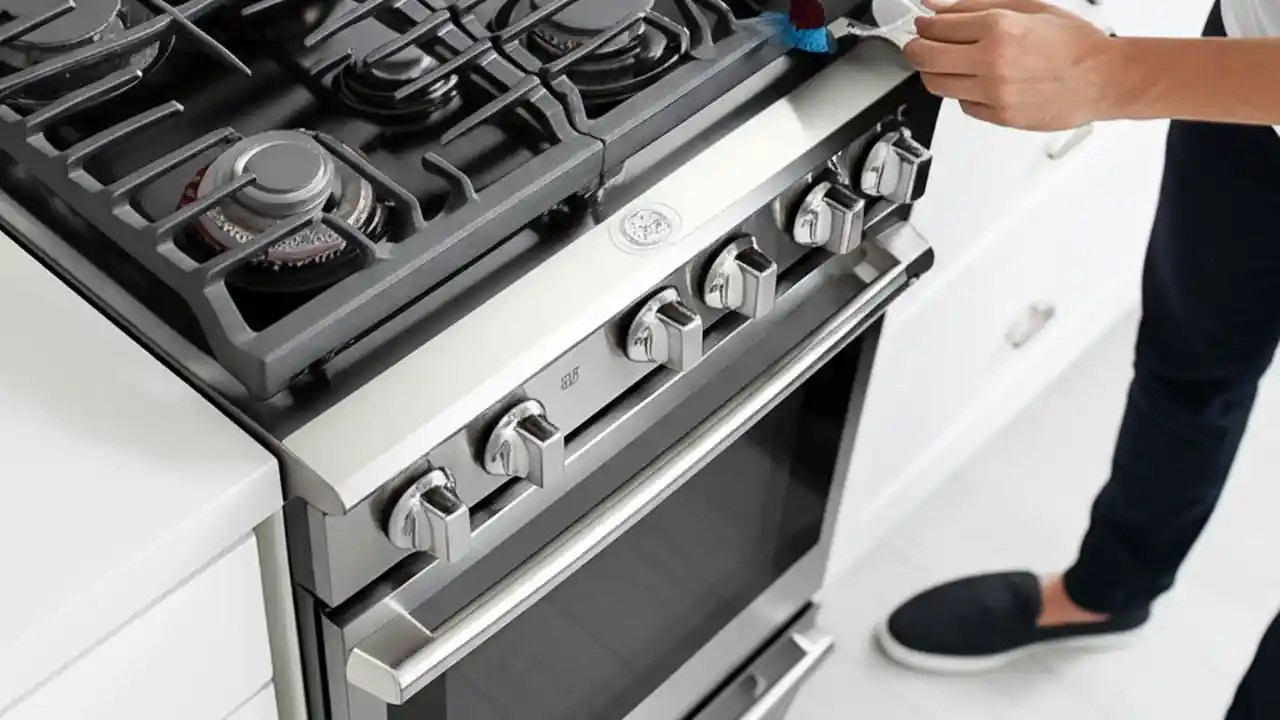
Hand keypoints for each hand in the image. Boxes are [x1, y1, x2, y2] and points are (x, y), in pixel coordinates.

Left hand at [904, 0, 1124, 129]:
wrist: (1103, 78)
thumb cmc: (1074, 43)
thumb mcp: (1027, 7)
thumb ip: (975, 5)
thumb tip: (936, 5)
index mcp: (999, 28)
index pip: (936, 27)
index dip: (924, 25)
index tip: (924, 25)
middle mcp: (992, 62)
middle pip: (926, 58)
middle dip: (916, 49)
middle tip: (920, 45)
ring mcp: (994, 93)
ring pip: (937, 85)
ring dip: (933, 72)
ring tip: (948, 63)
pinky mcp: (999, 116)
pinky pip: (962, 104)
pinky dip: (962, 92)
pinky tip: (977, 81)